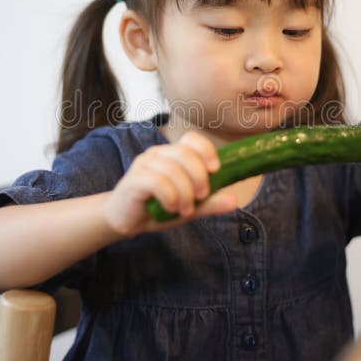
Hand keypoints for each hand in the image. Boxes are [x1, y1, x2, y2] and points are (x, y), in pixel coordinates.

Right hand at [102, 130, 237, 236]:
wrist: (126, 222)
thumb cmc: (158, 209)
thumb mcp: (189, 208)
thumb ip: (210, 203)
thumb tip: (235, 200)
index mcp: (172, 154)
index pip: (192, 139)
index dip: (207, 150)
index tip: (216, 170)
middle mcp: (158, 154)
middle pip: (185, 154)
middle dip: (199, 177)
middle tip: (201, 198)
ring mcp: (144, 164)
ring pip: (173, 170)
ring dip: (185, 193)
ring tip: (185, 210)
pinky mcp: (134, 179)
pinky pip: (157, 182)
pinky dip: (170, 196)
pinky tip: (171, 208)